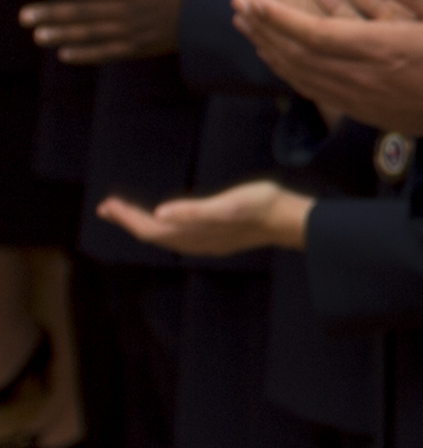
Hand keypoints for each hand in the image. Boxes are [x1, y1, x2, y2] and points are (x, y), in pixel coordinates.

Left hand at [99, 178, 309, 255]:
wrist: (292, 220)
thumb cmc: (262, 206)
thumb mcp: (228, 204)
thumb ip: (194, 211)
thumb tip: (158, 214)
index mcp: (194, 234)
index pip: (149, 228)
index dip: (126, 218)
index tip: (107, 204)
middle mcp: (195, 243)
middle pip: (152, 235)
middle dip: (129, 220)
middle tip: (107, 206)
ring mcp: (205, 243)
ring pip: (164, 238)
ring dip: (143, 225)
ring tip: (128, 213)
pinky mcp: (216, 238)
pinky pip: (177, 237)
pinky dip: (162, 228)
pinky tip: (167, 221)